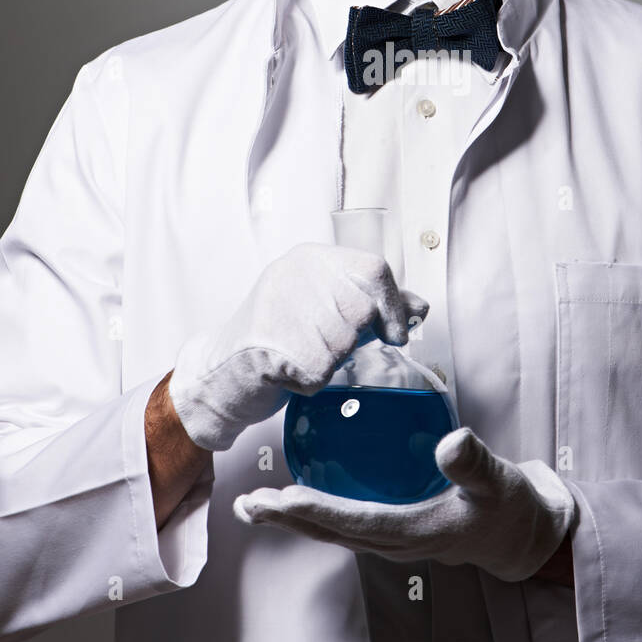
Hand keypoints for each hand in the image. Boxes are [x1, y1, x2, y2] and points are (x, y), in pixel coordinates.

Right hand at [168, 243, 428, 451]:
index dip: (393, 305)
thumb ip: (373, 305)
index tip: (394, 333)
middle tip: (325, 347)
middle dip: (352, 341)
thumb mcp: (326, 310)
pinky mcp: (267, 341)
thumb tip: (419, 307)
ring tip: (300, 356)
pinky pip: (320, 371)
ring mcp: (278, 304)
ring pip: (343, 344)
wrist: (221, 371)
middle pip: (361, 310)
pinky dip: (310, 382)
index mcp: (312, 258)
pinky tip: (289, 372)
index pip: (374, 269)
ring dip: (330, 363)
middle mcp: (294, 273)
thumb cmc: (279, 339)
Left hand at [233, 426, 574, 582]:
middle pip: (331, 532)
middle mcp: (395, 542)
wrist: (519, 534)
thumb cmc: (509, 506)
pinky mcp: (392, 530)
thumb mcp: (499, 482)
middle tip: (248, 504)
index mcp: (416, 532)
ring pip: (332, 530)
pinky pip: (345, 521)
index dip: (319, 511)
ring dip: (291, 518)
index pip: (358, 522)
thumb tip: (449, 441)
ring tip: (254, 504)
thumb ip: (474, 463)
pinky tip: (298, 489)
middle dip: (287, 519)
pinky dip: (315, 509)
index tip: (284, 498)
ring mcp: (390, 540)